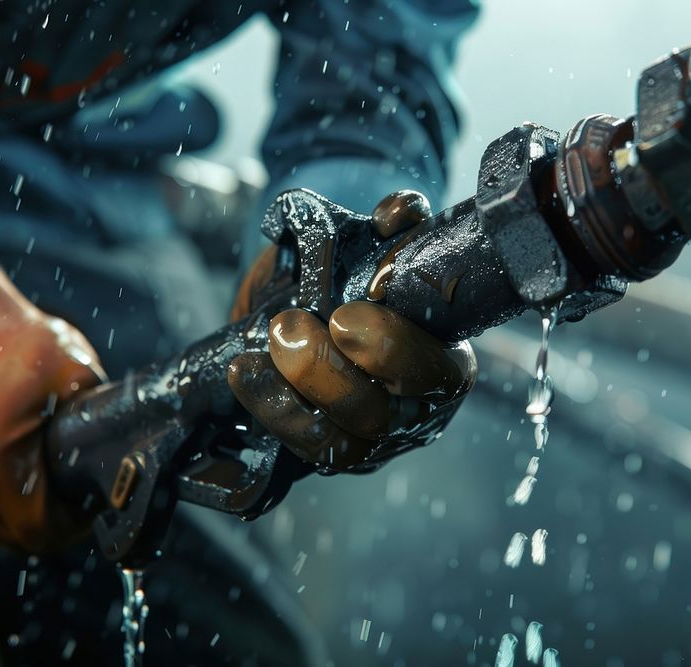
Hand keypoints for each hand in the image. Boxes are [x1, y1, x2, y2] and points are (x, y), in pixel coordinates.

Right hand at [0, 309, 103, 550]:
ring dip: (30, 517)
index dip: (76, 525)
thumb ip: (102, 424)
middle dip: (58, 524)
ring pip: (1, 531)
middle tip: (82, 493)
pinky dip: (8, 507)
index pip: (41, 531)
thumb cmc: (20, 344)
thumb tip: (131, 454)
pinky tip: (29, 479)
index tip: (95, 504)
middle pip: (21, 539)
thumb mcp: (78, 378)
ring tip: (56, 483)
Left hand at [227, 191, 475, 472]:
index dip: (392, 349)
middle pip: (385, 414)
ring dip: (298, 390)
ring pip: (345, 441)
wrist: (308, 308)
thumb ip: (390, 231)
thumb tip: (399, 213)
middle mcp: (418, 410)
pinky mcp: (337, 454)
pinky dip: (271, 408)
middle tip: (289, 327)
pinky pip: (306, 448)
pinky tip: (246, 372)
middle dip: (331, 372)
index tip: (344, 314)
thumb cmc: (355, 284)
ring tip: (267, 343)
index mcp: (445, 360)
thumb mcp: (372, 250)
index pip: (436, 371)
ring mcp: (378, 440)